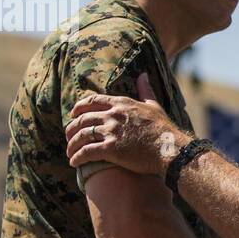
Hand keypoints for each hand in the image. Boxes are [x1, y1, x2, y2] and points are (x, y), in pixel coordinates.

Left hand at [66, 73, 185, 175]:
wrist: (170, 148)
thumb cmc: (164, 129)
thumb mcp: (154, 106)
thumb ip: (145, 90)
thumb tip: (143, 75)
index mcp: (121, 103)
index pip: (93, 101)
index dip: (79, 107)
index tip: (73, 114)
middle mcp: (113, 115)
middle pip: (83, 119)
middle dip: (72, 128)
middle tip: (68, 136)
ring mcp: (111, 131)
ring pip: (82, 135)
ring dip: (72, 144)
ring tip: (69, 152)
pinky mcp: (111, 149)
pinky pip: (87, 152)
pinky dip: (77, 157)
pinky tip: (74, 162)